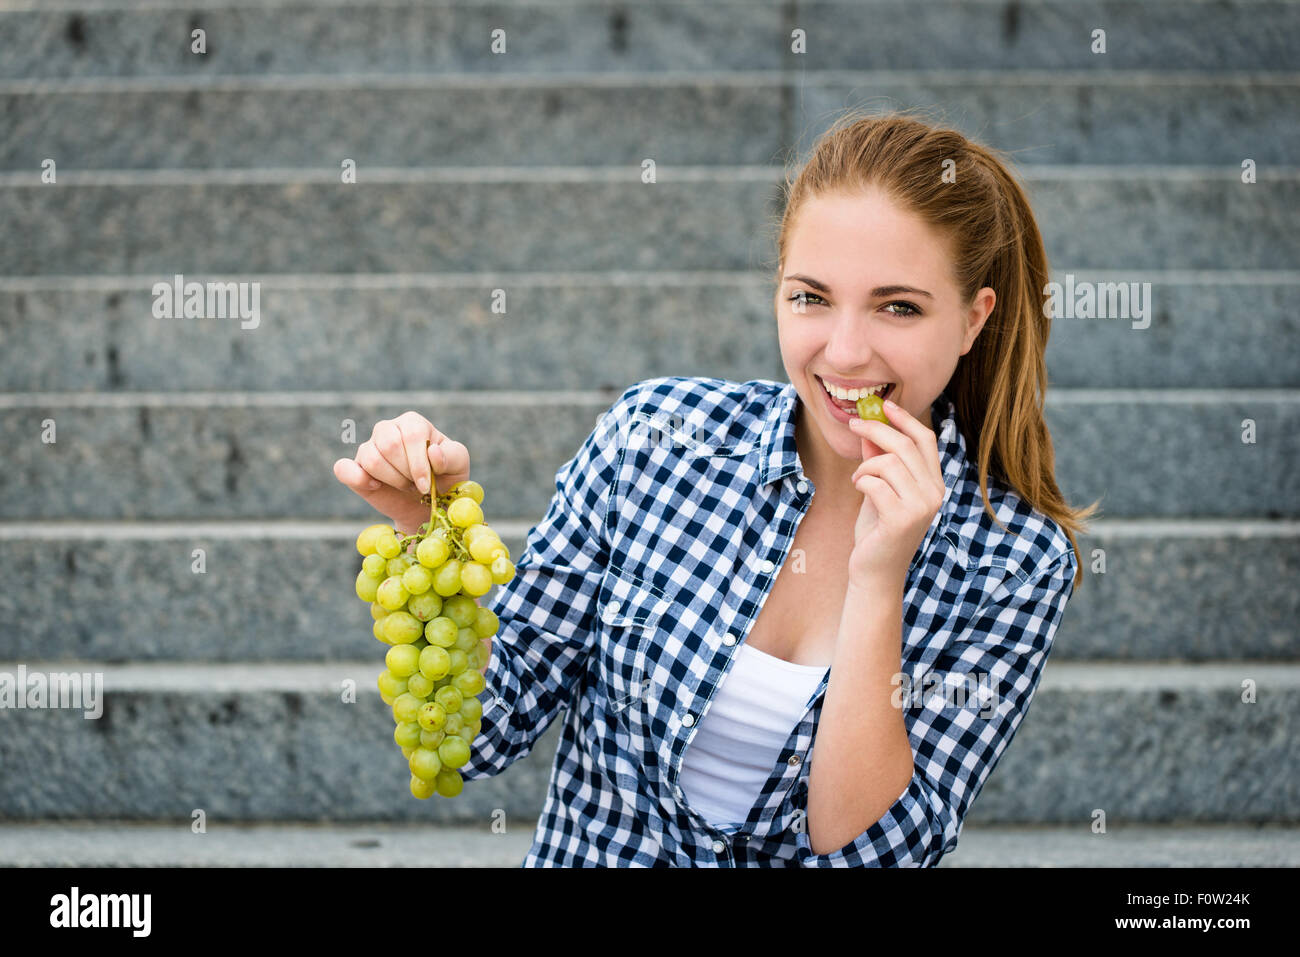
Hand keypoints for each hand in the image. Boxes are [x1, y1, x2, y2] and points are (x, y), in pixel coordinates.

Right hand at [333, 411, 470, 533]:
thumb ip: (452, 456)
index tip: (427, 485)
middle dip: (406, 473)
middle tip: (416, 485)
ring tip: (404, 485)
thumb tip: (433, 451)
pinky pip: (343, 468)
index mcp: (413, 423)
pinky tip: (375, 487)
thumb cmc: (445, 480)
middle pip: (390, 445)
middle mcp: (388, 429)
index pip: (412, 434)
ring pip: (371, 459)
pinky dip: (358, 479)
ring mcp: (369, 447)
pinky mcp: (355, 468)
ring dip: (392, 480)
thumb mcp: (459, 466)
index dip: (419, 463)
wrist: (427, 507)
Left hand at [844, 399, 945, 588]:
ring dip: (864, 466)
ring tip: (858, 479)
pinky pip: (875, 483)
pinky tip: (858, 489)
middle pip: (905, 445)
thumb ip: (879, 461)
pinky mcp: (902, 519)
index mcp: (933, 484)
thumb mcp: (879, 489)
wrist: (874, 572)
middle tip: (853, 425)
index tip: (885, 405)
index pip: (925, 440)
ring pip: (888, 463)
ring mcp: (920, 507)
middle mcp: (934, 493)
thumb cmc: (876, 530)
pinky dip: (860, 480)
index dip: (906, 419)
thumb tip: (870, 428)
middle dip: (875, 430)